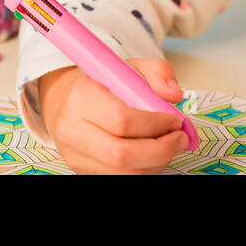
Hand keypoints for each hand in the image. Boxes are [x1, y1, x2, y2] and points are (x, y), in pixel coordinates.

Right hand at [37, 58, 188, 173]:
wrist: (67, 101)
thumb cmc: (103, 85)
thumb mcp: (131, 67)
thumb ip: (159, 72)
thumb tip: (174, 94)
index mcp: (83, 96)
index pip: (122, 120)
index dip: (155, 125)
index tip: (174, 120)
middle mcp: (73, 129)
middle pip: (121, 154)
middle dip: (160, 150)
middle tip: (179, 139)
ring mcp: (75, 154)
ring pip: (123, 172)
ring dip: (155, 163)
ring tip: (167, 146)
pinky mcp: (81, 171)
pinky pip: (119, 178)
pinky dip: (143, 170)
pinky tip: (151, 155)